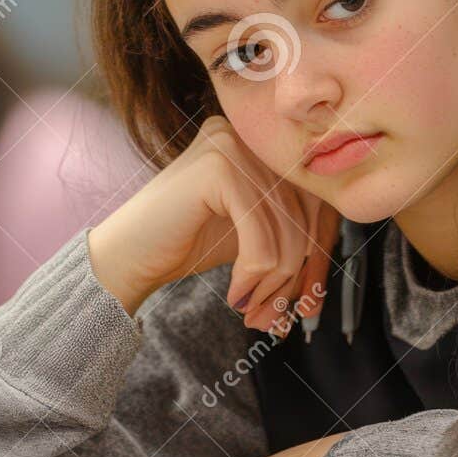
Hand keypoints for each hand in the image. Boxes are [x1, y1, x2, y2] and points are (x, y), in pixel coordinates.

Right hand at [87, 115, 339, 334]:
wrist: (121, 258)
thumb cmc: (182, 246)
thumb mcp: (251, 234)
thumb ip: (291, 232)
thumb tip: (335, 261)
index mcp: (257, 144)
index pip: (314, 201)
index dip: (317, 259)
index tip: (303, 306)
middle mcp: (246, 135)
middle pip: (304, 215)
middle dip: (295, 278)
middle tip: (275, 321)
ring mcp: (230, 146)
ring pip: (285, 230)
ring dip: (273, 285)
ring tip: (253, 314)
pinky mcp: (217, 170)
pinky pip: (262, 236)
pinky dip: (254, 277)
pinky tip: (235, 297)